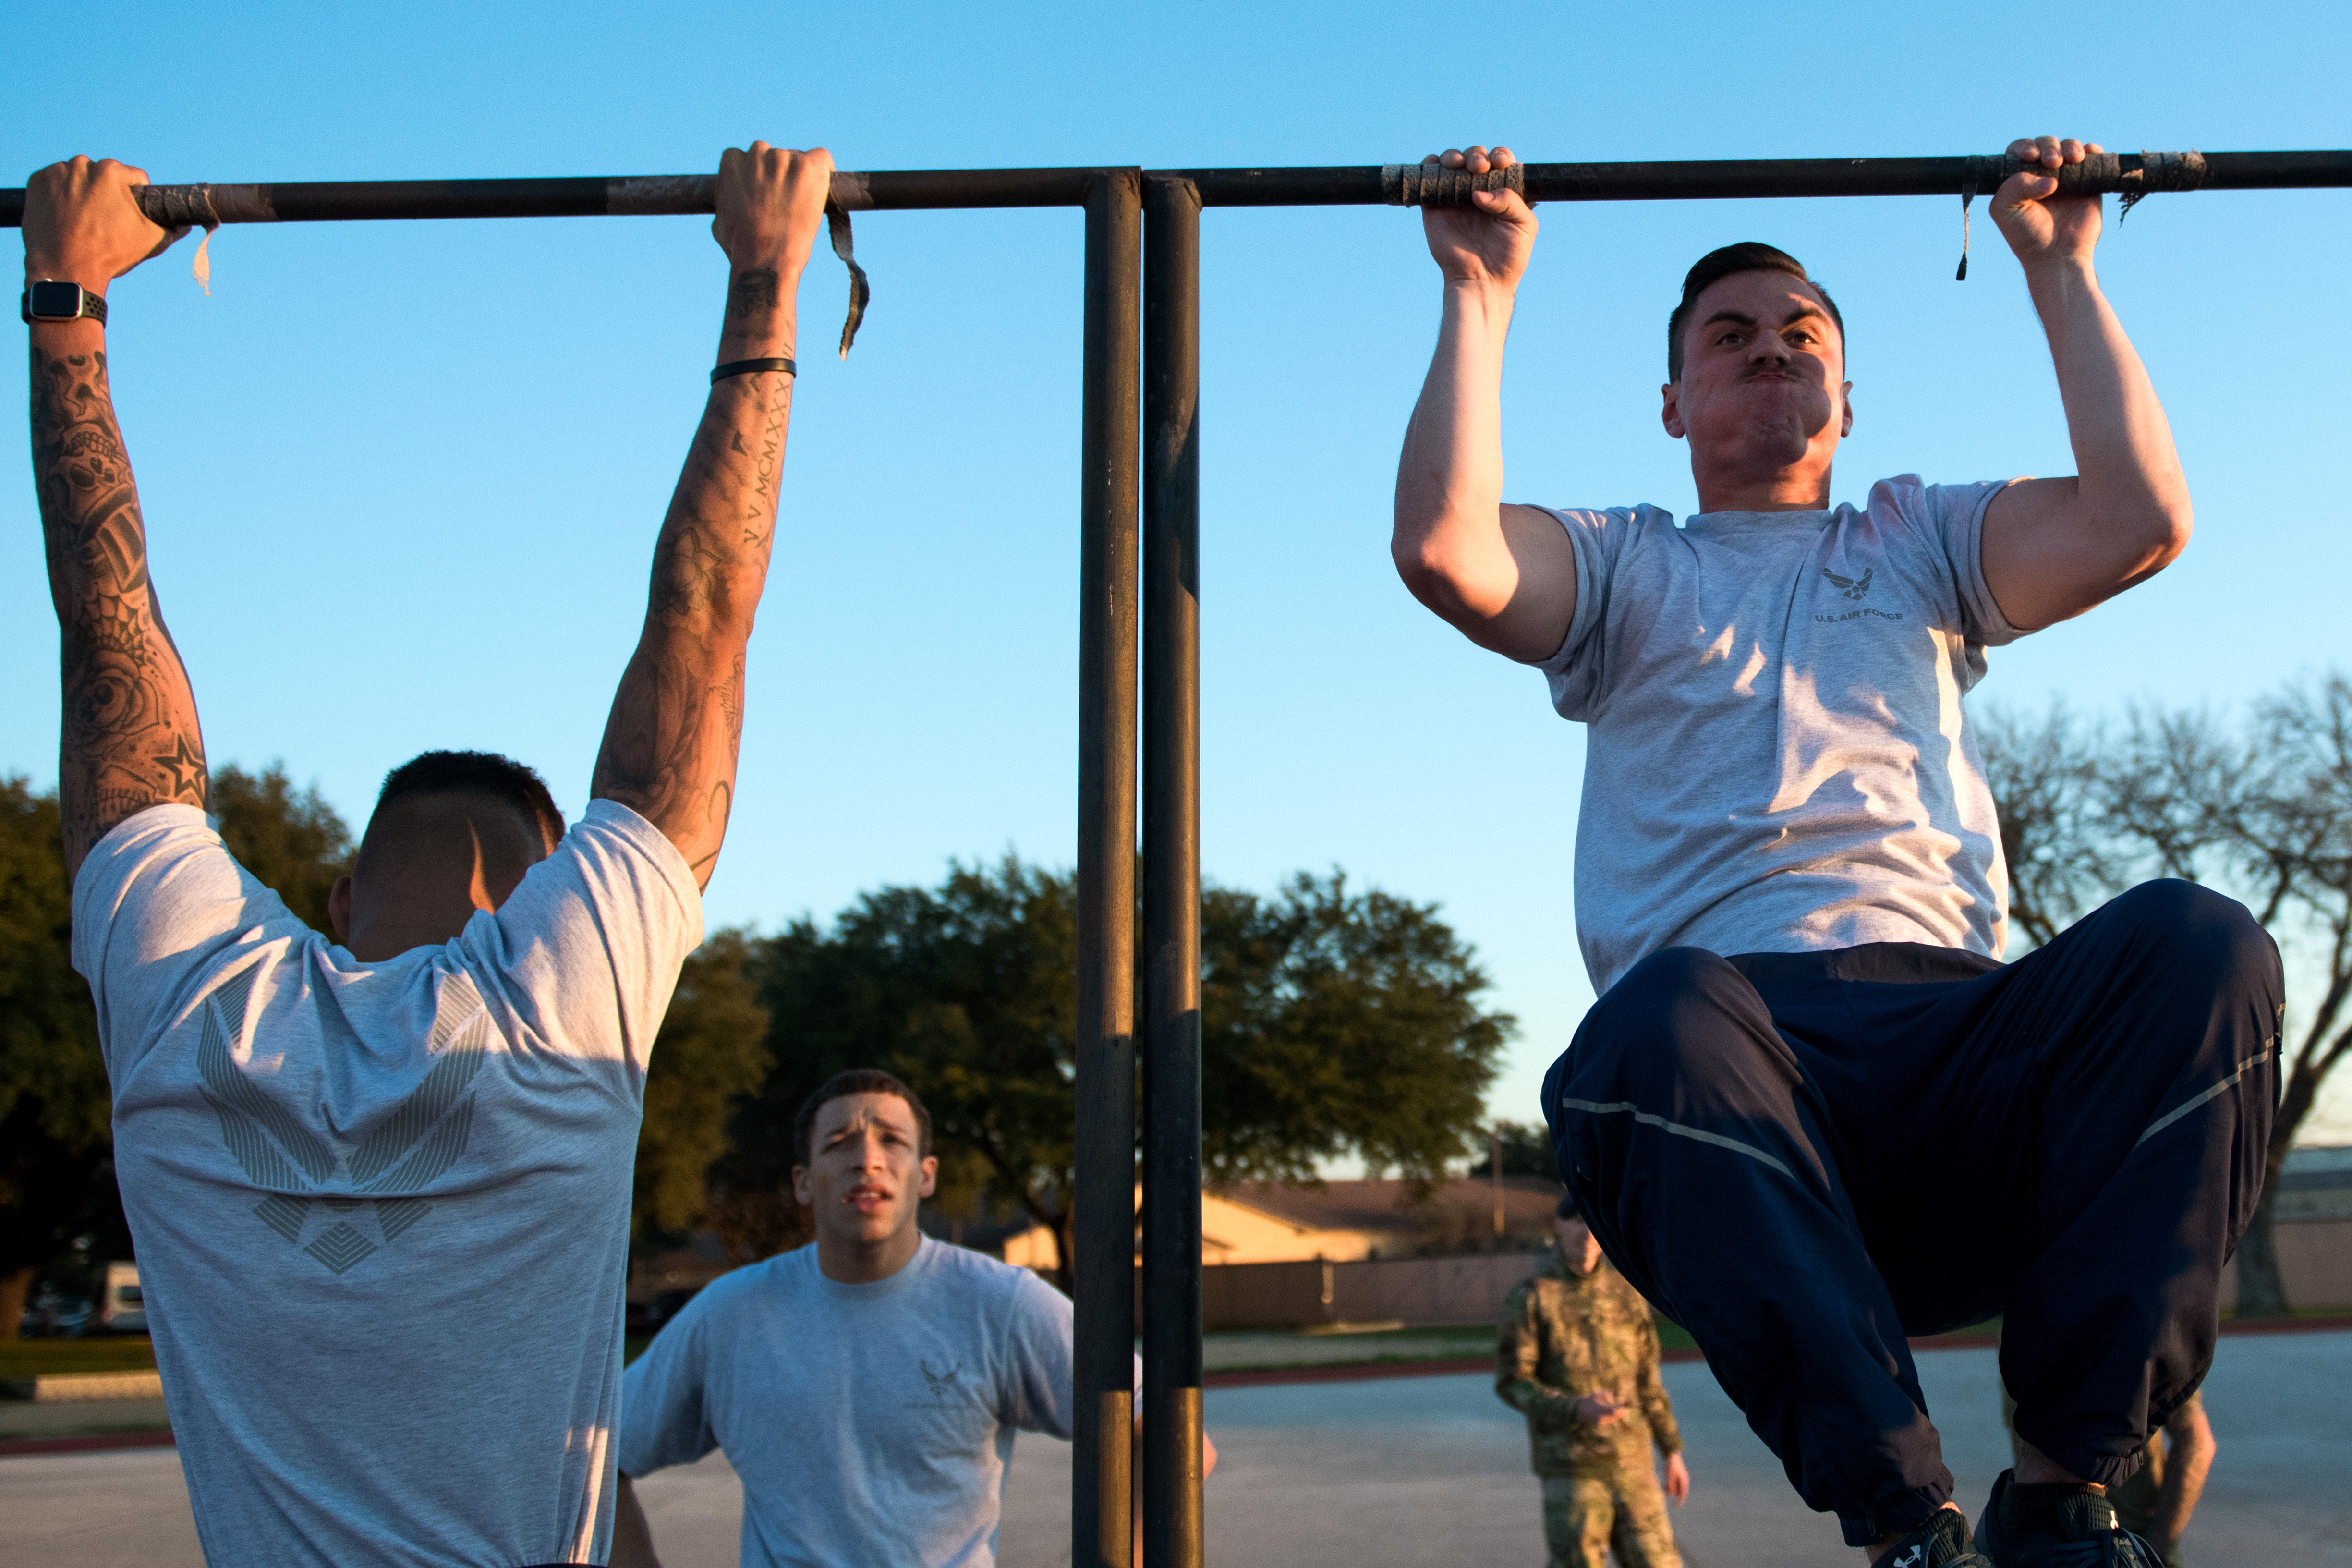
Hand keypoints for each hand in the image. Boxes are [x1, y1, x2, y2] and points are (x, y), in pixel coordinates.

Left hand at [22, 156, 183, 292]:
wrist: (65, 269)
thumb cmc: (109, 254)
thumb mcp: (150, 241)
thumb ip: (173, 229)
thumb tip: (187, 224)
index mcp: (112, 172)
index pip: (133, 177)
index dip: (136, 195)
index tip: (129, 212)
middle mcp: (82, 165)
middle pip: (103, 175)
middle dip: (106, 192)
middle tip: (104, 219)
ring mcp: (56, 172)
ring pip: (77, 177)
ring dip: (81, 191)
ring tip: (83, 219)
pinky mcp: (36, 182)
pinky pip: (53, 182)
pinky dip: (58, 194)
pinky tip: (64, 214)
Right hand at [711, 141, 833, 278]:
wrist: (764, 258)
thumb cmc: (741, 246)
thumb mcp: (721, 219)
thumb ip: (728, 200)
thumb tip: (731, 204)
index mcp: (732, 161)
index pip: (749, 157)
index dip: (759, 177)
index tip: (766, 193)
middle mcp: (758, 152)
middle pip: (774, 156)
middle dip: (779, 175)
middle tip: (785, 202)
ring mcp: (784, 158)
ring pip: (797, 160)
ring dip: (800, 178)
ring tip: (801, 207)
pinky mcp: (809, 167)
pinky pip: (822, 159)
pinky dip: (825, 172)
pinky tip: (823, 188)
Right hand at [1420, 144, 1536, 291]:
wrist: (1482, 281)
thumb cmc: (1508, 257)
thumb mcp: (1524, 225)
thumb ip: (1510, 201)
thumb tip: (1478, 193)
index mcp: (1501, 192)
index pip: (1500, 162)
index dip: (1500, 155)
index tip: (1500, 163)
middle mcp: (1478, 191)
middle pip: (1475, 158)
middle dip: (1478, 155)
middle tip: (1480, 168)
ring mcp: (1456, 197)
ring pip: (1452, 162)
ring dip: (1456, 156)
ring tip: (1460, 166)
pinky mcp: (1435, 207)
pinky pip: (1429, 177)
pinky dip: (1430, 164)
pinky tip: (1438, 164)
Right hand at [1574, 1390, 1628, 1427]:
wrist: (1578, 1410)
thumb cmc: (1588, 1401)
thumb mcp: (1596, 1394)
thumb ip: (1606, 1394)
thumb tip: (1612, 1399)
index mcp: (1600, 1409)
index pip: (1614, 1412)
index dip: (1621, 1410)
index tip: (1626, 1408)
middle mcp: (1600, 1417)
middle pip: (1615, 1417)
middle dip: (1621, 1414)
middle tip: (1626, 1410)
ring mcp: (1599, 1422)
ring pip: (1612, 1420)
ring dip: (1616, 1416)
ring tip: (1620, 1411)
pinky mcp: (1598, 1425)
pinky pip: (1608, 1422)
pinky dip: (1611, 1418)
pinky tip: (1611, 1415)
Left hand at [1662, 1451, 1689, 1504]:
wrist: (1671, 1455)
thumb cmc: (1671, 1466)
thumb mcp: (1670, 1477)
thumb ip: (1671, 1486)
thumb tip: (1671, 1495)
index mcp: (1684, 1481)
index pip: (1683, 1494)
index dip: (1679, 1501)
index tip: (1674, 1506)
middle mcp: (1683, 1481)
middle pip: (1678, 1491)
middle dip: (1673, 1494)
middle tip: (1666, 1493)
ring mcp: (1679, 1478)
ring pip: (1675, 1488)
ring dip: (1670, 1490)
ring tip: (1664, 1488)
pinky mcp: (1675, 1476)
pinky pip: (1672, 1484)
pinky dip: (1668, 1486)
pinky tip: (1664, 1485)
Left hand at [1991, 135, 2104, 273]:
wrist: (2057, 255)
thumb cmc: (2027, 235)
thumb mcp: (2006, 211)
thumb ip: (2014, 186)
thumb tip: (2049, 178)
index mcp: (2018, 179)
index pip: (2019, 151)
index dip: (2024, 147)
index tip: (2031, 156)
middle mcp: (2041, 174)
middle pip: (2045, 144)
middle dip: (2049, 146)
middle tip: (2052, 161)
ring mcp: (2066, 176)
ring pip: (2068, 146)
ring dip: (2070, 146)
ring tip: (2071, 159)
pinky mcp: (2087, 181)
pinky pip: (2092, 156)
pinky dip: (2091, 149)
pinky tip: (2087, 154)